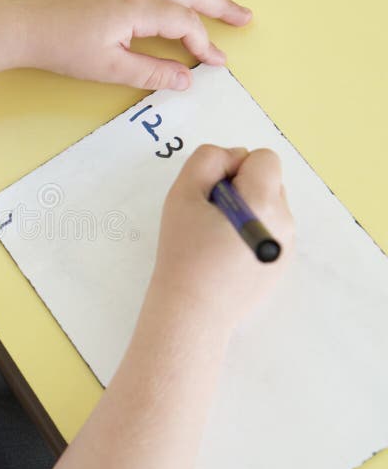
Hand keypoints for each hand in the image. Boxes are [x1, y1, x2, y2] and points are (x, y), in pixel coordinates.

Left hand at [15, 0, 251, 89]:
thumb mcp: (110, 69)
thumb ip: (151, 72)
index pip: (185, 23)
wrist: (24, 27)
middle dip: (218, 5)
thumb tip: (186, 79)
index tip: (217, 63)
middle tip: (245, 16)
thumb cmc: (62, 49)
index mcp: (138, 8)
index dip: (205, 43)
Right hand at [147, 145, 294, 332]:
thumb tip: (233, 157)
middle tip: (210, 216)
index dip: (234, 166)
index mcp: (263, 202)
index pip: (264, 158)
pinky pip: (270, 232)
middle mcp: (284, 222)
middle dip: (242, 188)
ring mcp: (287, 246)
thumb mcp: (182, 196)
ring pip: (269, 207)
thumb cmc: (182, 253)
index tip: (213, 192)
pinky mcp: (281, 265)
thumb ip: (206, 161)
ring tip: (216, 238)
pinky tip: (225, 256)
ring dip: (246, 211)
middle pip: (269, 181)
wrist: (192, 311)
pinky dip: (250, 234)